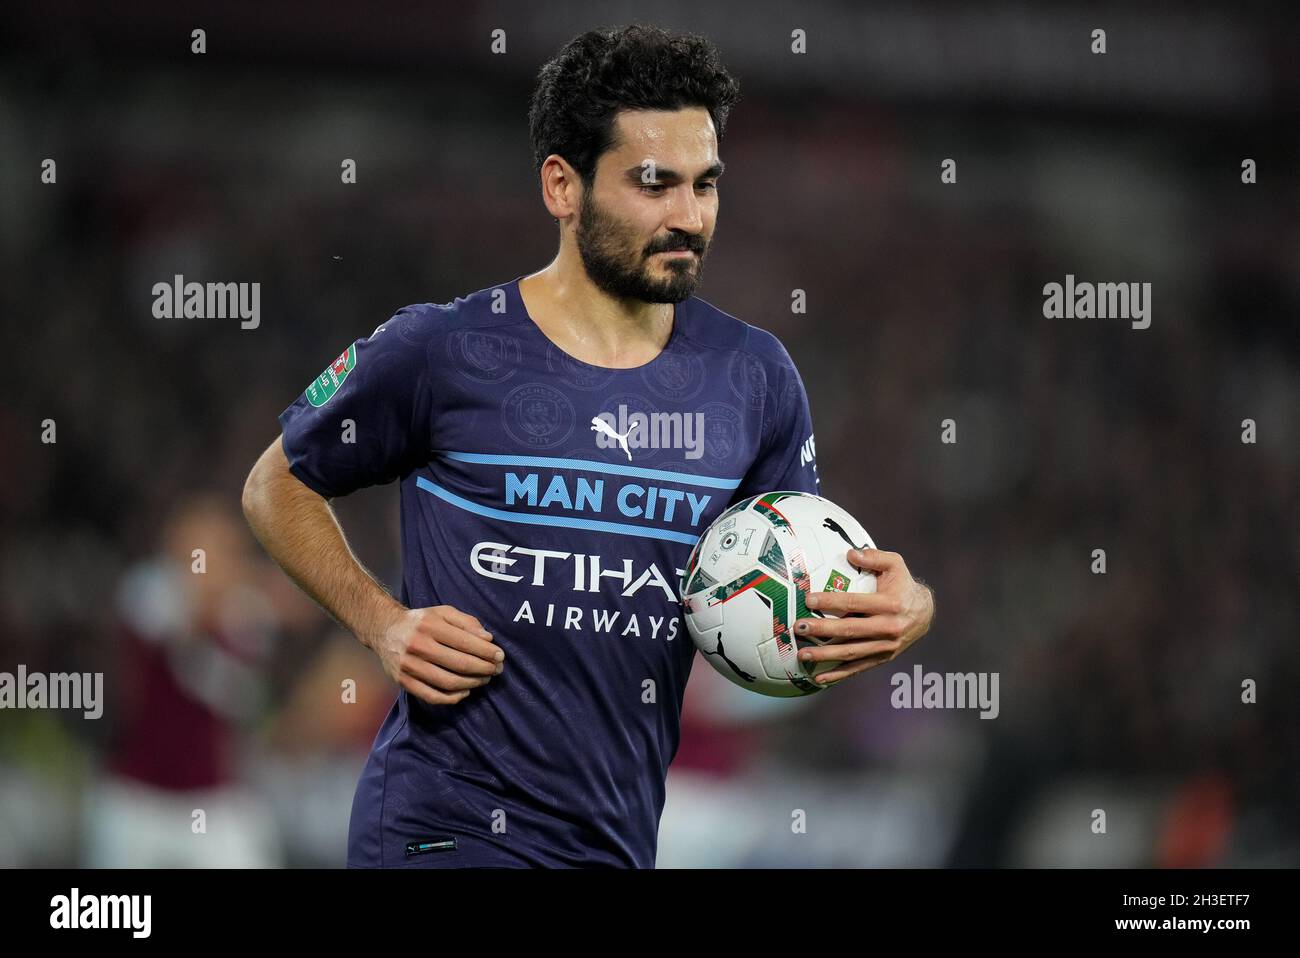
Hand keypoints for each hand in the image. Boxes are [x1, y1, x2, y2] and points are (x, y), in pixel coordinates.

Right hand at [373, 606, 503, 705]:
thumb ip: (467, 622)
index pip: (465, 642)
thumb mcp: (443, 612)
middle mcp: (418, 645)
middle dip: (484, 669)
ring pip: (448, 682)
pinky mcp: (403, 681)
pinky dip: (452, 698)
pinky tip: (465, 692)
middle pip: (459, 664)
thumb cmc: (421, 621)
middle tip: (497, 670)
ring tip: (484, 679)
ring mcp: (409, 666)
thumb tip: (488, 639)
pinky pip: (432, 696)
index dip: (486, 652)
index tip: (500, 656)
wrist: (384, 629)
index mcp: (430, 626)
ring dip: (472, 683)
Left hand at [794, 548, 933, 686]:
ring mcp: (886, 646)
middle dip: (822, 630)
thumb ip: (874, 557)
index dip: (831, 601)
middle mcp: (888, 627)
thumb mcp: (895, 564)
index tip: (808, 599)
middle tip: (799, 628)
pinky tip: (818, 678)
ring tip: (802, 654)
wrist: (925, 614)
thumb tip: (850, 554)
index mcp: (890, 604)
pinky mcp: (883, 658)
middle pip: (850, 630)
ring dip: (825, 656)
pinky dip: (838, 675)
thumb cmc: (903, 585)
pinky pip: (858, 668)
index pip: (855, 602)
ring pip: (851, 653)